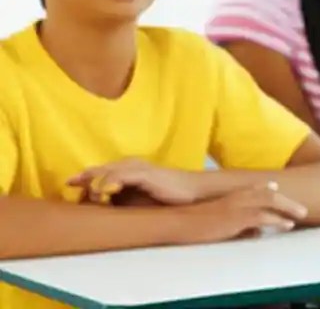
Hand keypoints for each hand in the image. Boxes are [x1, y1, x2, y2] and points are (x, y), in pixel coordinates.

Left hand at [68, 158, 203, 204]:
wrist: (195, 192)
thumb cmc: (168, 198)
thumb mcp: (139, 200)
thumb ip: (121, 201)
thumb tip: (100, 208)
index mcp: (129, 171)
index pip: (101, 171)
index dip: (85, 177)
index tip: (70, 185)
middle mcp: (132, 166)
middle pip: (101, 169)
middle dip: (85, 176)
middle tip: (70, 183)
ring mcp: (139, 169)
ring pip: (110, 171)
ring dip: (96, 181)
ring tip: (86, 192)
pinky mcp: (147, 174)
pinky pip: (125, 176)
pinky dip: (112, 181)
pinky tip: (104, 190)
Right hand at [174, 183, 308, 243]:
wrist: (178, 223)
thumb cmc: (194, 224)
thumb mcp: (219, 221)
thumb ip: (239, 224)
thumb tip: (257, 232)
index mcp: (231, 195)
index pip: (255, 188)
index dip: (268, 188)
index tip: (279, 188)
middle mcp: (237, 197)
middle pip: (269, 195)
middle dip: (287, 201)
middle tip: (302, 209)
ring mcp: (238, 206)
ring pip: (270, 203)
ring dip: (288, 208)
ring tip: (302, 215)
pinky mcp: (236, 217)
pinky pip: (262, 217)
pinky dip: (277, 220)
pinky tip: (287, 224)